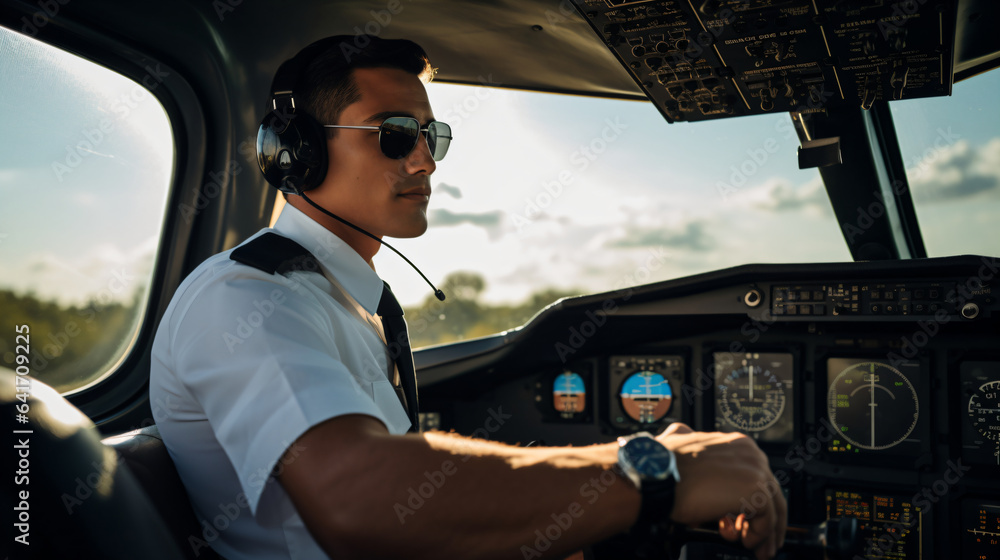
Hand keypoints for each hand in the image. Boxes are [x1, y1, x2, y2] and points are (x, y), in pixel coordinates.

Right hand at [655, 423, 785, 559]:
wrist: (659, 476)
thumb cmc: (664, 464)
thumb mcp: (678, 439)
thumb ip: (688, 437)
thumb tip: (684, 435)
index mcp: (738, 444)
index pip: (757, 477)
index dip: (751, 501)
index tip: (744, 518)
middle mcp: (752, 454)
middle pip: (770, 493)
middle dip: (761, 519)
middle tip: (752, 537)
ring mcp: (756, 471)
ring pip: (773, 508)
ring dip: (762, 531)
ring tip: (751, 545)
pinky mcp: (756, 490)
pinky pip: (767, 520)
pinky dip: (758, 535)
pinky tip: (742, 540)